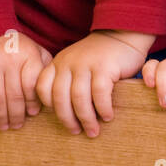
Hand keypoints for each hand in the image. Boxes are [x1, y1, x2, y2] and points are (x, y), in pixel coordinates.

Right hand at [0, 30, 52, 130]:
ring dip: (1, 116)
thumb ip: (45, 68)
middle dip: (17, 115)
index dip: (33, 102)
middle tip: (17, 125)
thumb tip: (51, 95)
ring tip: (4, 126)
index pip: (32, 85)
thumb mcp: (35, 51)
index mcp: (28, 55)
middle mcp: (9, 59)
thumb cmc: (16, 48)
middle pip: (15, 95)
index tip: (33, 113)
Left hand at [36, 30, 153, 136]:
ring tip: (93, 130)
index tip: (63, 117)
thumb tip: (66, 115)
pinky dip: (103, 108)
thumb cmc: (100, 56)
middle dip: (67, 120)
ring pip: (79, 98)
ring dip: (86, 119)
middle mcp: (68, 62)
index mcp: (58, 62)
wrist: (123, 34)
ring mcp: (86, 63)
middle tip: (77, 132)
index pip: (42, 88)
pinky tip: (108, 116)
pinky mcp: (104, 66)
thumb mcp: (77, 64)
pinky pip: (100, 94)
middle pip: (60, 98)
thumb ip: (68, 81)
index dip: (49, 106)